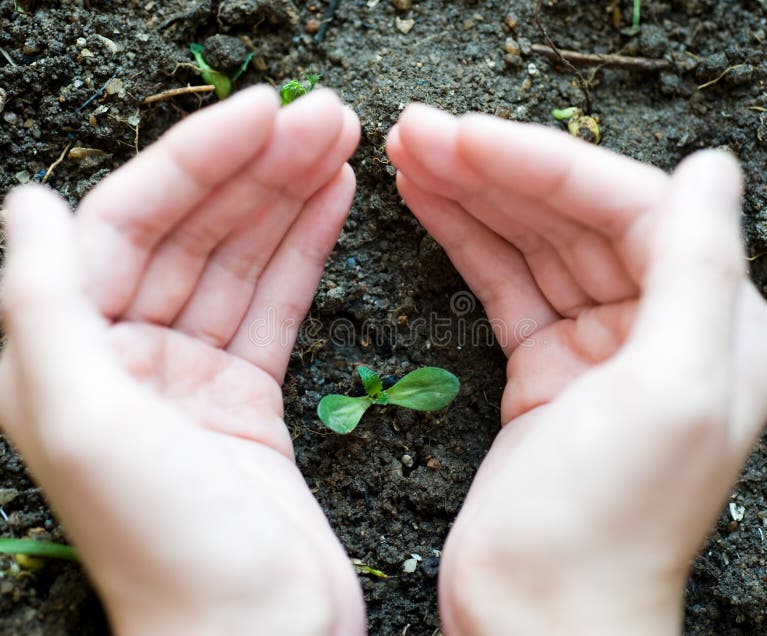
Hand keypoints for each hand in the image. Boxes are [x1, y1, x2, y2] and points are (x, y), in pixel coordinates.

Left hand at [0, 87, 364, 635]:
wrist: (257, 635)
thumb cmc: (170, 550)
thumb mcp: (84, 423)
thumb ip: (43, 308)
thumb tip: (30, 204)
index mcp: (69, 353)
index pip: (132, 223)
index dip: (198, 160)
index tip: (264, 113)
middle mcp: (122, 356)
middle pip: (193, 232)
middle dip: (258, 167)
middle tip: (326, 116)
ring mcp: (189, 375)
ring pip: (240, 261)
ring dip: (288, 197)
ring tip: (341, 144)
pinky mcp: (245, 397)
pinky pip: (272, 304)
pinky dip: (303, 250)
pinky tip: (332, 202)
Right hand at [387, 105, 766, 634]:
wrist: (536, 617)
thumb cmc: (602, 528)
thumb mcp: (667, 394)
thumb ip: (702, 272)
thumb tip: (713, 167)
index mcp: (716, 328)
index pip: (631, 208)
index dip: (544, 165)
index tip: (466, 138)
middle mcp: (666, 328)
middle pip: (577, 219)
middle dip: (496, 169)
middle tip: (420, 132)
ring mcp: (601, 347)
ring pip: (535, 245)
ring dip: (474, 196)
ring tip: (411, 156)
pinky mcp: (546, 367)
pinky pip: (507, 283)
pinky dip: (468, 241)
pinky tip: (430, 205)